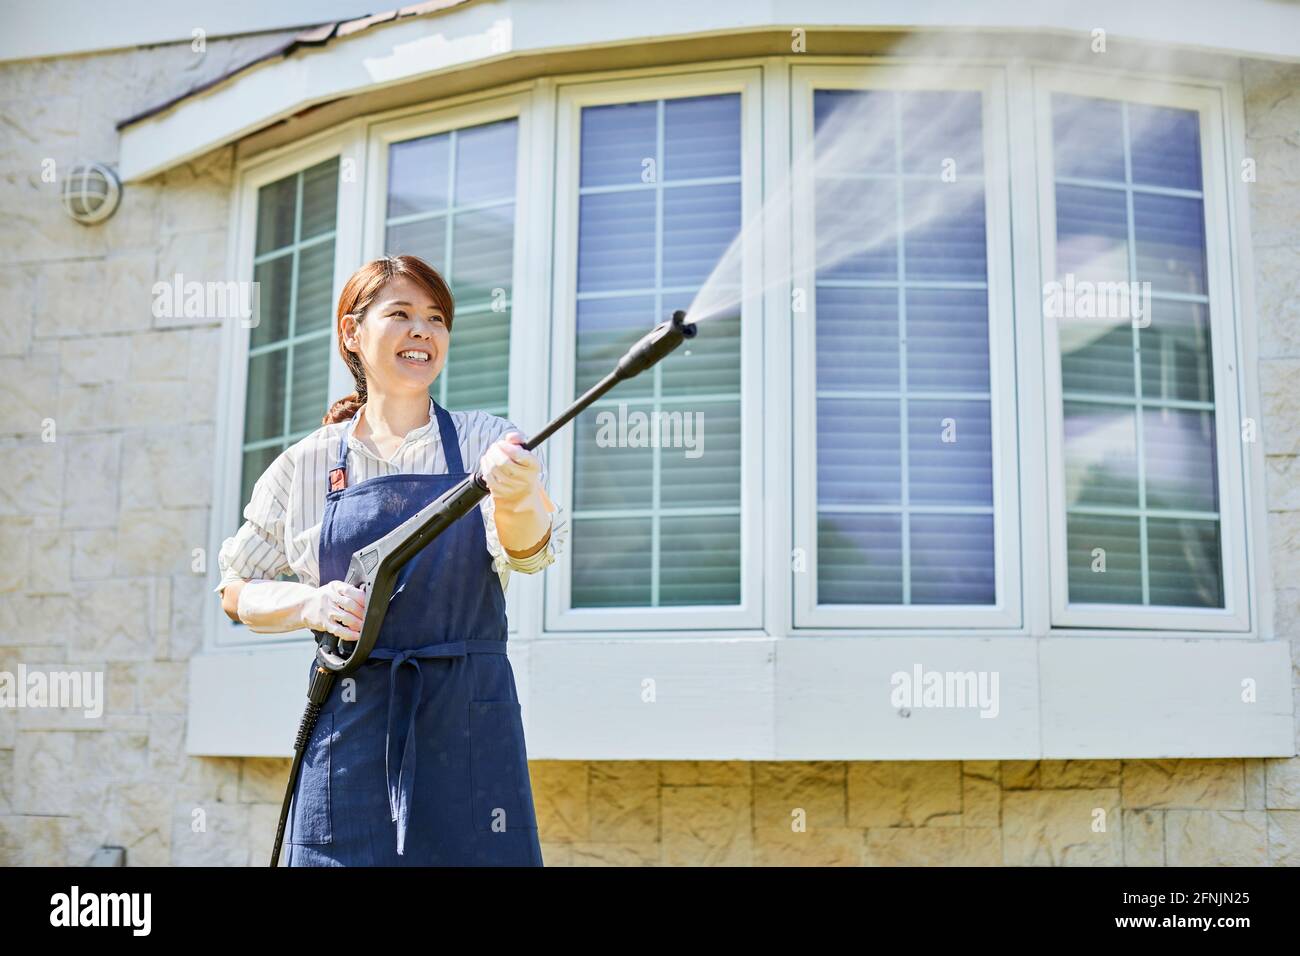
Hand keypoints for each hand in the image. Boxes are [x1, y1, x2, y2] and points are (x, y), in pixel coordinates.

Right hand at [236, 578, 366, 639]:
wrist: (303, 606)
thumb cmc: (324, 597)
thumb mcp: (334, 588)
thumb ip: (348, 591)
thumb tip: (369, 596)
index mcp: (335, 587)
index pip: (351, 590)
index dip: (363, 598)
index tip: (372, 603)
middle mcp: (330, 597)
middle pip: (350, 604)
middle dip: (362, 612)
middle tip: (371, 617)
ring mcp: (327, 610)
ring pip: (345, 617)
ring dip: (358, 623)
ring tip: (365, 627)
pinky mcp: (324, 623)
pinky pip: (338, 629)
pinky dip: (349, 633)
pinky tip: (356, 635)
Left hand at [479, 432, 542, 506]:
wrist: (522, 489)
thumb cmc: (522, 465)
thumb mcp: (524, 451)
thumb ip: (518, 439)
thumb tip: (510, 437)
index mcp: (534, 466)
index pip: (519, 455)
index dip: (507, 447)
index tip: (502, 443)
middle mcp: (526, 479)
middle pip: (504, 463)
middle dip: (495, 451)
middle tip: (494, 446)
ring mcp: (514, 488)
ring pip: (494, 470)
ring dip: (489, 458)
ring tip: (490, 453)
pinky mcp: (503, 494)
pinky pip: (489, 479)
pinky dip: (485, 468)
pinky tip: (486, 462)